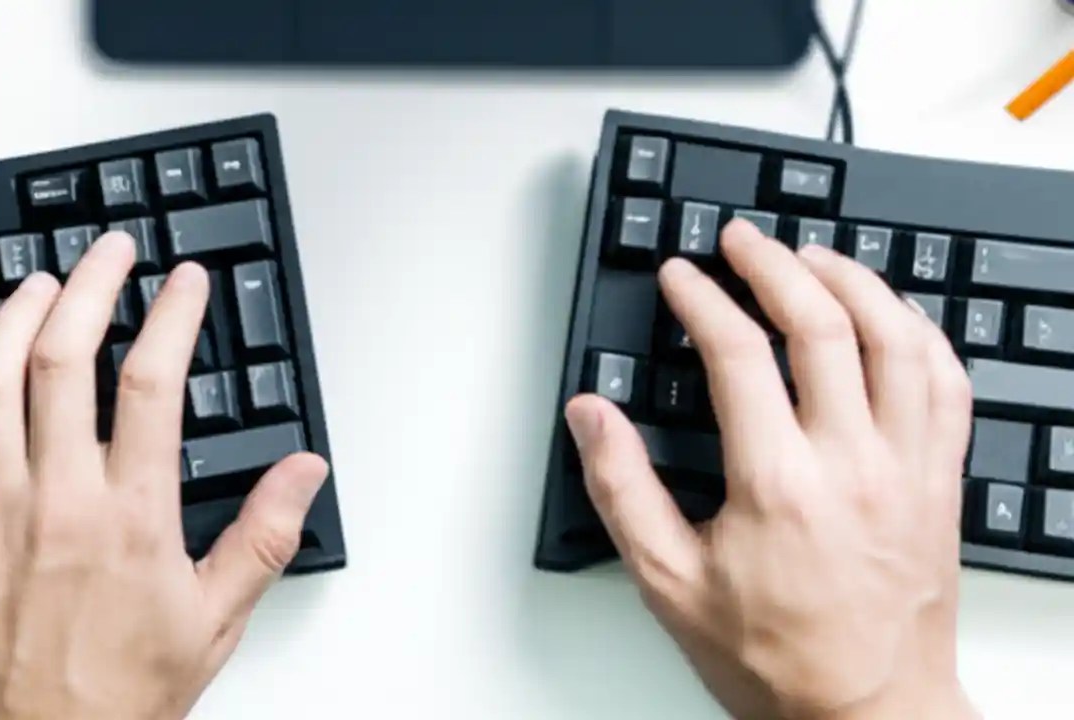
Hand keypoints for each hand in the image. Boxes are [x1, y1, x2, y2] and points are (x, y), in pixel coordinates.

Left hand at [0, 232, 327, 719]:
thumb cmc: (119, 695)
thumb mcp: (216, 619)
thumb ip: (264, 535)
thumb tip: (304, 471)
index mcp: (129, 516)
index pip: (152, 383)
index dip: (171, 316)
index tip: (184, 281)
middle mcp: (56, 500)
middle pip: (63, 360)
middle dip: (90, 287)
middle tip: (111, 251)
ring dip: (13, 319)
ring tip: (41, 283)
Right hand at [566, 221, 979, 719]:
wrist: (869, 713)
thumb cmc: (775, 658)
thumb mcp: (668, 582)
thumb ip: (622, 489)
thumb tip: (591, 417)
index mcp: (777, 484)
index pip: (738, 354)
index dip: (702, 299)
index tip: (680, 277)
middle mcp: (852, 463)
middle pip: (822, 323)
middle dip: (775, 264)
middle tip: (742, 240)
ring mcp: (909, 468)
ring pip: (898, 338)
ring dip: (854, 281)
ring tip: (815, 257)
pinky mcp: (942, 482)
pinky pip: (949, 384)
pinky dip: (922, 334)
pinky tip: (893, 318)